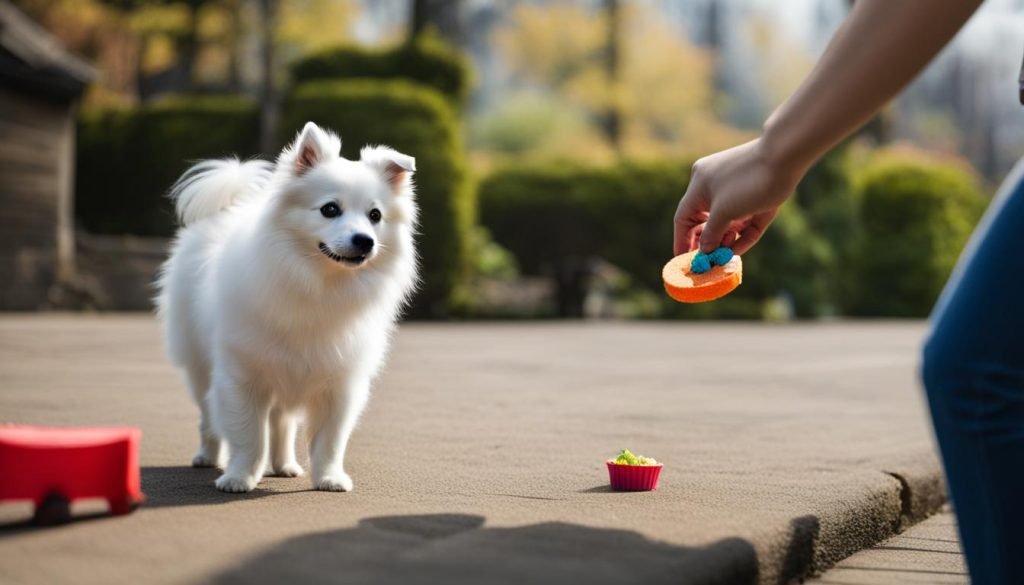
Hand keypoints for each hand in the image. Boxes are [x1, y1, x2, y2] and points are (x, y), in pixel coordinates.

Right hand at [673, 138, 803, 255]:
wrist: (786, 156)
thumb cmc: (749, 181)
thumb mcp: (725, 212)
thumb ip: (710, 235)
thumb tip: (704, 253)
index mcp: (699, 185)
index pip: (683, 218)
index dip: (682, 241)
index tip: (682, 261)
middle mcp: (714, 186)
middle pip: (705, 222)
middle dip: (708, 243)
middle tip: (708, 263)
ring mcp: (737, 191)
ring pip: (727, 222)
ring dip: (726, 240)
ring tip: (726, 257)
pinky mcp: (757, 197)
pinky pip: (745, 221)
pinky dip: (742, 235)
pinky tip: (739, 250)